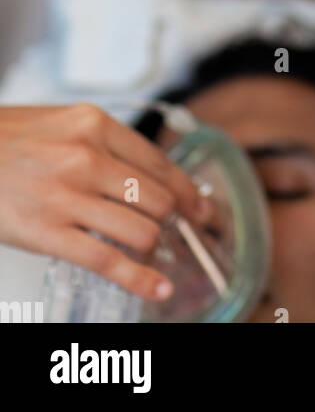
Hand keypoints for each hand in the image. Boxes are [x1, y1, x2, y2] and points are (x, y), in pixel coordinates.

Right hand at [0, 104, 209, 301]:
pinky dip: (140, 279)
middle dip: (172, 220)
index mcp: (95, 126)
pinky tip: (156, 287)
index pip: (158, 163)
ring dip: (153, 247)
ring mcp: (68, 197)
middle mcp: (87, 158)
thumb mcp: (63, 124)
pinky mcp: (48, 233)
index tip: (200, 205)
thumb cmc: (7, 140)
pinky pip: (108, 261)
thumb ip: (102, 143)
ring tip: (150, 251)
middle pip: (157, 199)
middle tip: (177, 231)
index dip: (186, 190)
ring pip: (141, 230)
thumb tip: (142, 172)